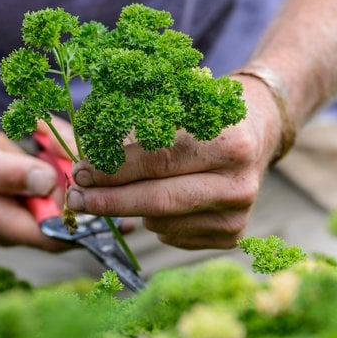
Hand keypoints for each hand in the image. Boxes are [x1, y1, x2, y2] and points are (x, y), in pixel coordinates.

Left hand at [65, 78, 283, 248]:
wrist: (259, 130)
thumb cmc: (209, 111)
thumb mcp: (179, 102)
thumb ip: (137, 128)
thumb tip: (89, 163)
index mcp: (230, 143)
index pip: (159, 160)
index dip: (115, 169)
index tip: (82, 171)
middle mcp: (240, 184)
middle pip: (159, 200)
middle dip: (110, 200)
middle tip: (77, 197)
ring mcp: (239, 214)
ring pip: (162, 222)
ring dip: (130, 209)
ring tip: (120, 190)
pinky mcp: (232, 235)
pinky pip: (173, 235)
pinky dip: (154, 220)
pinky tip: (158, 200)